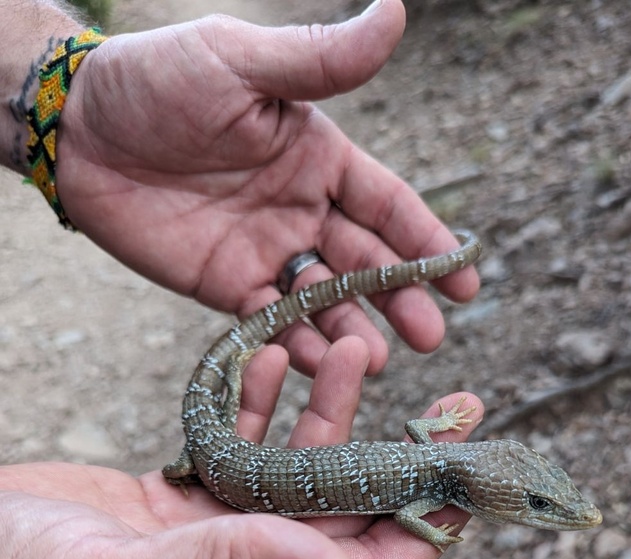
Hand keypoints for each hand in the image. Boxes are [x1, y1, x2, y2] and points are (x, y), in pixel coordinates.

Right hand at [0, 337, 482, 558]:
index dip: (429, 523)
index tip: (478, 471)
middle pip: (349, 515)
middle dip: (406, 459)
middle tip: (465, 403)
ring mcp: (210, 536)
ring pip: (296, 471)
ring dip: (332, 414)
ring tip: (360, 348)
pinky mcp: (176, 503)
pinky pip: (239, 449)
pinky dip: (260, 404)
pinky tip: (275, 358)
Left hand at [55, 1, 478, 375]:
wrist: (78, 129)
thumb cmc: (159, 81)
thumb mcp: (243, 63)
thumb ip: (321, 60)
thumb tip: (397, 12)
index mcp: (319, 157)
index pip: (388, 205)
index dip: (427, 242)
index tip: (464, 278)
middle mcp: (303, 209)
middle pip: (366, 263)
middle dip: (401, 299)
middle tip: (431, 336)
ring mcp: (268, 252)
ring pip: (324, 300)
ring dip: (353, 330)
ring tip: (381, 360)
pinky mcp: (228, 288)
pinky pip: (271, 320)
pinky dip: (294, 342)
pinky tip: (318, 363)